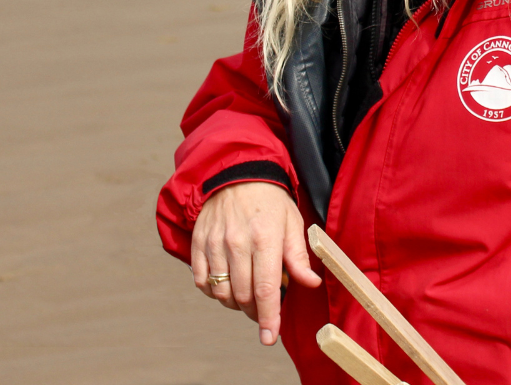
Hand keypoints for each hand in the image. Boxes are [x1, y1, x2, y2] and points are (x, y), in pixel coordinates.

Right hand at [191, 181, 321, 345]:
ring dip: (235, 303)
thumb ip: (299, 256)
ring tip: (246, 294)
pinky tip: (226, 283)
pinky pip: (202, 281)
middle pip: (243, 295)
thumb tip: (311, 283)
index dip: (268, 318)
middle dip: (254, 310)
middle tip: (263, 307)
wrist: (236, 173)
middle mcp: (237, 241)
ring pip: (221, 292)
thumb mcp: (292, 222)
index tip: (269, 337)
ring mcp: (215, 242)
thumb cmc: (269, 200)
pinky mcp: (199, 242)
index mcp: (265, 237)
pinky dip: (214, 291)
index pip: (266, 289)